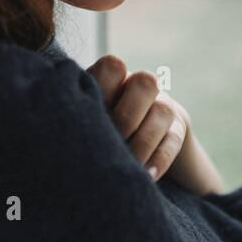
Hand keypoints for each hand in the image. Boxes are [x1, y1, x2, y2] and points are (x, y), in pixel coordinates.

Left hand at [86, 54, 225, 195]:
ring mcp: (163, 106)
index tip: (89, 112)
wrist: (133, 151)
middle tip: (110, 143)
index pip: (113, 66)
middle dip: (127, 116)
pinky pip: (173, 140)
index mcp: (111, 81)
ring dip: (143, 142)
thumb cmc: (93, 137)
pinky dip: (159, 158)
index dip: (103, 84)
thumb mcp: (84, 125)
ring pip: (162, 111)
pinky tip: (145, 175)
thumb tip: (63, 141)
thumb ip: (77, 120)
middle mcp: (139, 88)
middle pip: (145, 82)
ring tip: (128, 166)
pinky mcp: (177, 130)